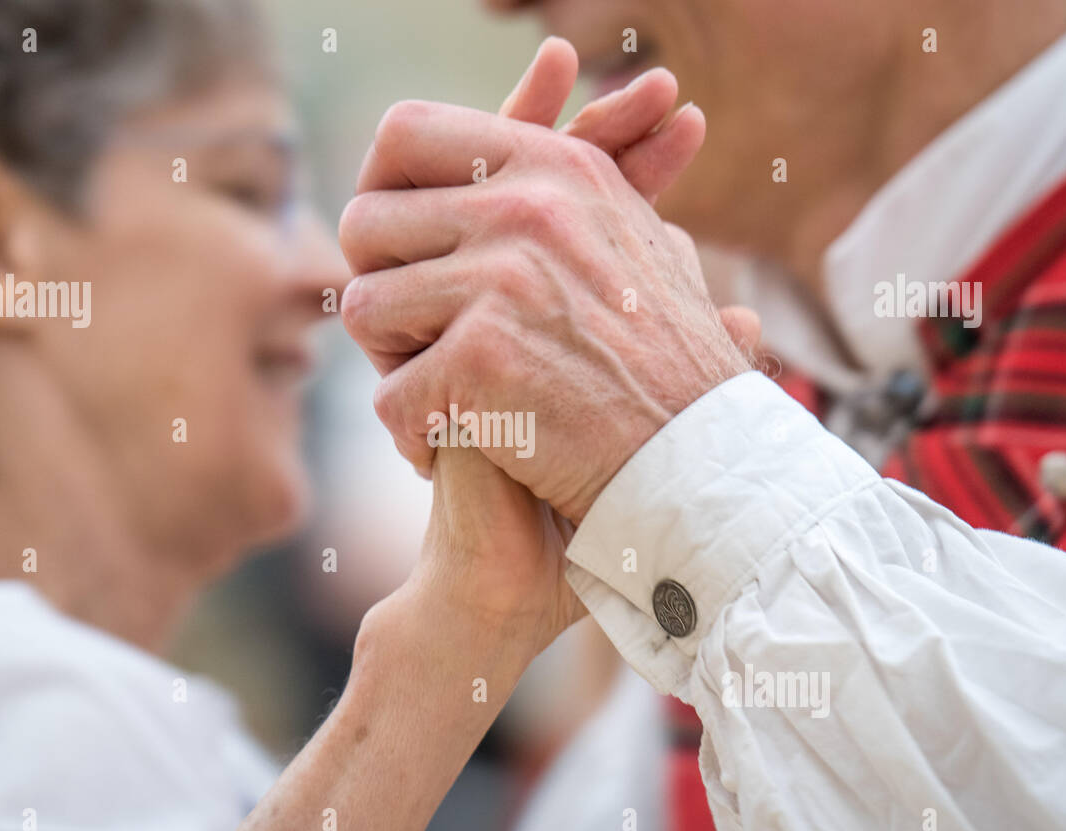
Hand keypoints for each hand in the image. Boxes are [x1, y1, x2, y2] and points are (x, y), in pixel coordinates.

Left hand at [340, 39, 755, 523]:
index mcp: (555, 166)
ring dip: (395, 366)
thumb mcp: (639, 246)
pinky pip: (390, 396)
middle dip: (383, 293)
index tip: (391, 250)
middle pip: (365, 223)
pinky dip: (415, 437)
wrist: (701, 461)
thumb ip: (576, 197)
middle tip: (416, 347)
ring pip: (365, 308)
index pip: (406, 133)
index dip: (381, 192)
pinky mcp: (483, 358)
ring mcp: (502, 281)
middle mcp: (525, 208)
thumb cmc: (667, 367)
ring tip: (442, 400)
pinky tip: (454, 451)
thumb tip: (516, 158)